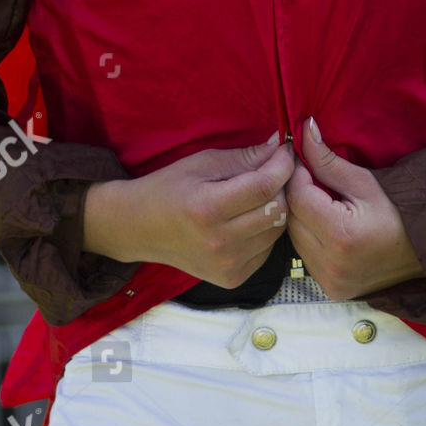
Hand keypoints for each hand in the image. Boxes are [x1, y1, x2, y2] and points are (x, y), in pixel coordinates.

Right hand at [83, 137, 294, 286]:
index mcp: (208, 209)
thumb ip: (243, 157)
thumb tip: (280, 147)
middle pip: (277, 210)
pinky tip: (247, 220)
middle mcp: (220, 243)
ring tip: (257, 195)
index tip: (285, 151)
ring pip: (276, 231)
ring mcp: (228, 265)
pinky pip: (267, 250)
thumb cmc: (168, 188)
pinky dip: (264, 231)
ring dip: (275, 208)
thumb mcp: (201, 163)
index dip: (282, 165)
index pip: (264, 187)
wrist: (139, 229)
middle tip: (271, 171)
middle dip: (282, 186)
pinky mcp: (233, 279)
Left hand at [285, 118, 425, 300]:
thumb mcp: (364, 181)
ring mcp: (331, 281)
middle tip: (312, 178)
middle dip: (298, 195)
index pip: (298, 196)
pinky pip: (306, 256)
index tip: (304, 159)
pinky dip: (310, 239)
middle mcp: (331, 265)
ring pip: (295, 240)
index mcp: (341, 236)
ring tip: (322, 202)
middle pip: (292, 219)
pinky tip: (327, 227)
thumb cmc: (400, 210)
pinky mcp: (332, 290)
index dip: (297, 174)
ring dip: (301, 218)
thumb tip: (303, 129)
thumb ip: (326, 160)